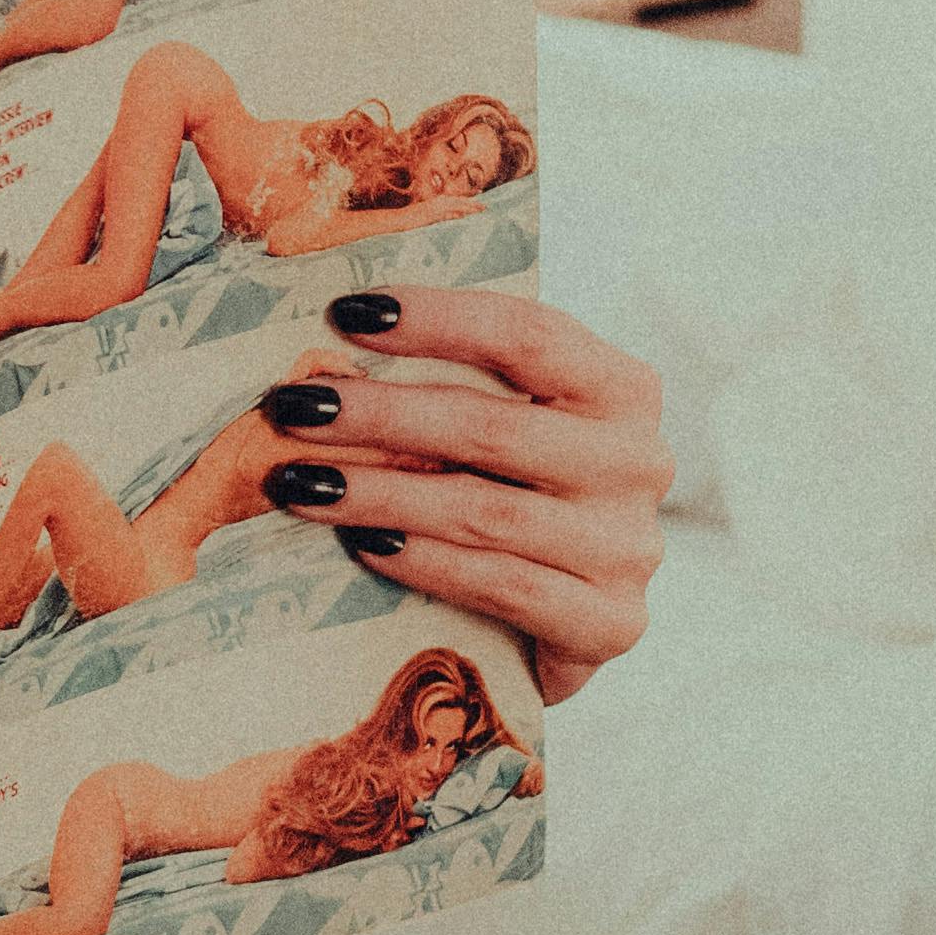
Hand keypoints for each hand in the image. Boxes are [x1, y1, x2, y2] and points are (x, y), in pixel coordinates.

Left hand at [267, 287, 670, 707]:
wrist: (577, 620)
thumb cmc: (525, 498)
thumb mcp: (513, 428)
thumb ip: (461, 386)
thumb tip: (333, 354)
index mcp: (622, 389)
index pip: (529, 336)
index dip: (435, 320)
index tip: (344, 312)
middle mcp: (639, 462)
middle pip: (495, 427)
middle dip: (381, 415)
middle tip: (296, 407)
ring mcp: (628, 547)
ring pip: (488, 512)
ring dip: (380, 494)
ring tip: (302, 482)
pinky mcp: (611, 622)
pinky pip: (502, 586)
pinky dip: (424, 563)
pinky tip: (365, 545)